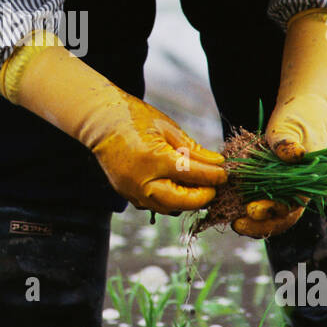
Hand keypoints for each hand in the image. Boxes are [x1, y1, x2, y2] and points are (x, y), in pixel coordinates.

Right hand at [0, 31, 225, 214]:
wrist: (100, 122)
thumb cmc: (136, 118)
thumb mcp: (168, 128)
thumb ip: (193, 149)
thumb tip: (217, 164)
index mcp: (154, 159)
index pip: (194, 175)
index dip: (214, 176)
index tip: (225, 174)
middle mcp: (142, 181)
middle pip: (182, 202)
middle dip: (203, 197)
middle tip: (214, 188)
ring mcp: (132, 191)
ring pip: (168, 208)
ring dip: (187, 202)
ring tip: (199, 188)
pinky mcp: (127, 195)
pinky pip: (153, 205)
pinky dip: (169, 201)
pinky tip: (177, 188)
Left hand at [230, 8, 326, 238]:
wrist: (301, 112)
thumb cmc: (300, 118)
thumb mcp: (294, 126)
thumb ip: (289, 141)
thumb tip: (292, 155)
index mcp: (307, 183)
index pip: (291, 208)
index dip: (272, 213)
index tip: (251, 211)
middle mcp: (294, 191)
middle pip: (278, 218)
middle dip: (257, 225)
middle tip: (236, 225)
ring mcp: (281, 189)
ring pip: (267, 213)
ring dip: (248, 220)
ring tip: (226, 219)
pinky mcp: (267, 184)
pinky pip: (256, 199)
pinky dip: (242, 204)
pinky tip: (225, 204)